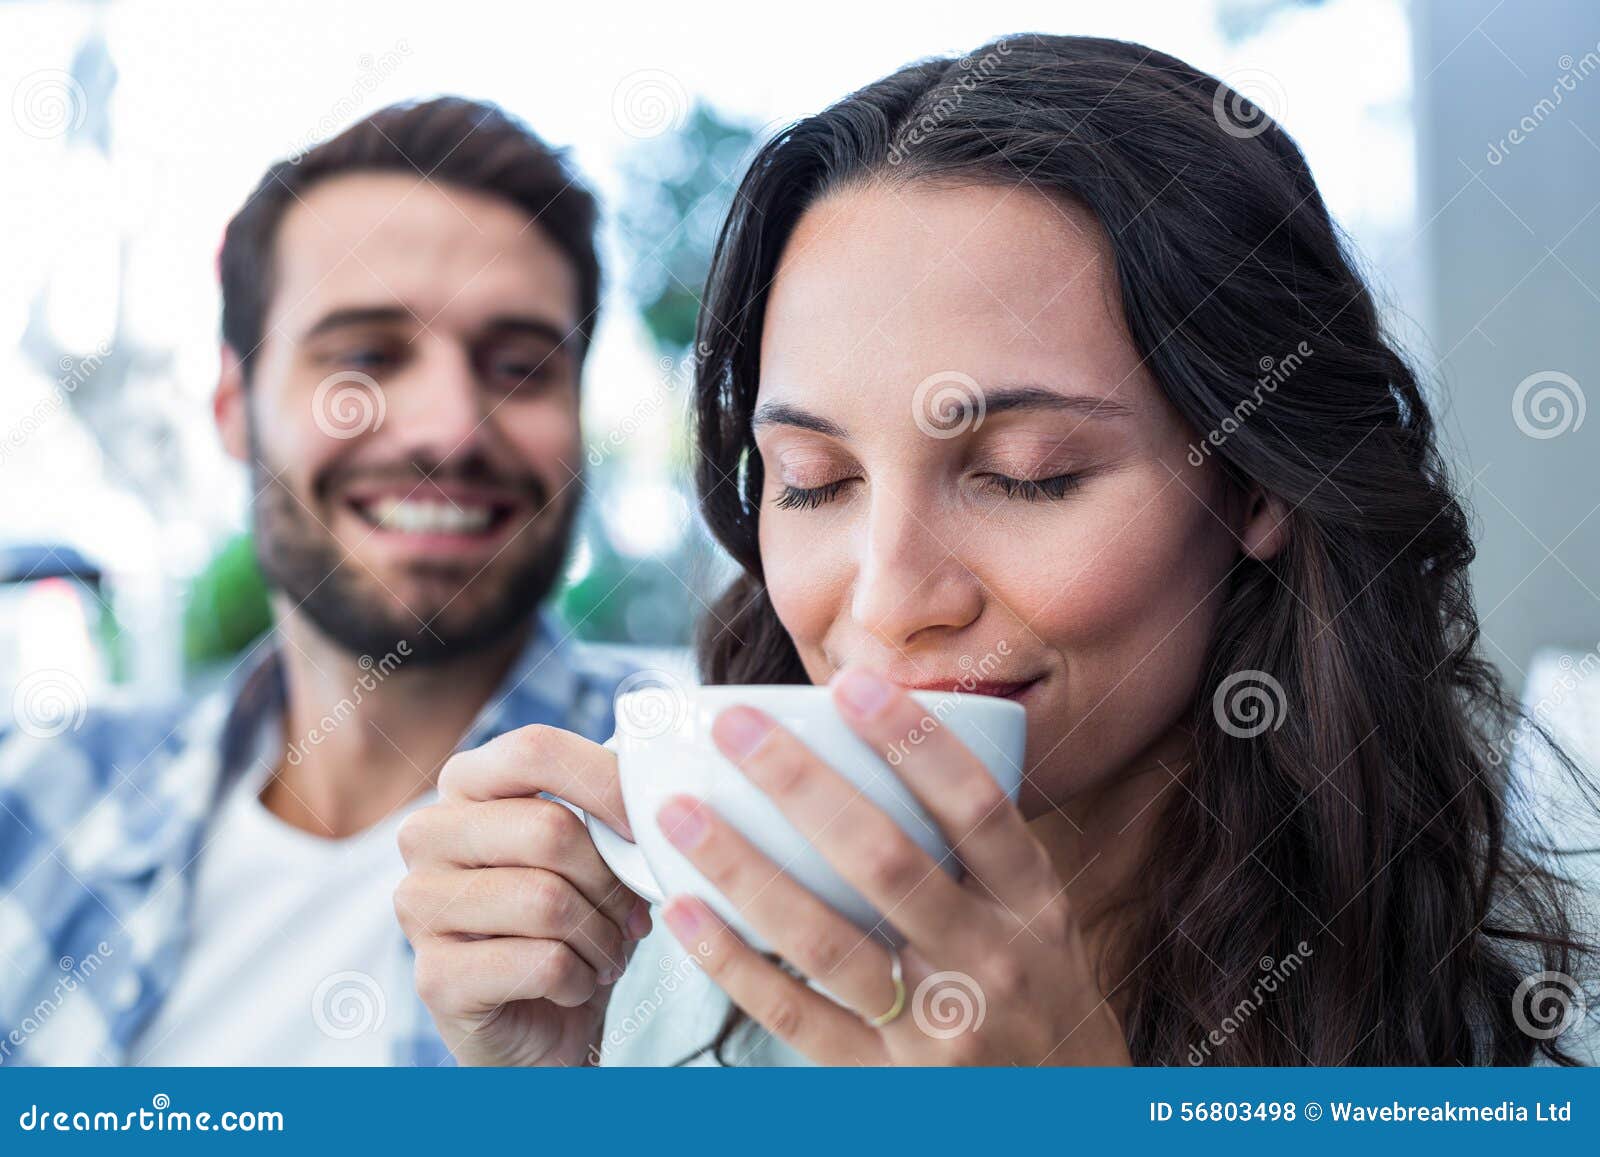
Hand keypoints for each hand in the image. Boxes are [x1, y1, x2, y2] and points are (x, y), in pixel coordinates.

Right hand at [395, 725, 652, 1065]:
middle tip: (630, 915)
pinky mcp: (433, 976)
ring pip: (547, 900)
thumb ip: (611, 810)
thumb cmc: (571, 923)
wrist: (541, 1025)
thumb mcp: (595, 852)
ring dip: (601, 937)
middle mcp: (428, 834)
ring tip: (604, 953)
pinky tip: (573, 986)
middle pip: (549, 829)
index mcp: (464, 784)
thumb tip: (658, 791)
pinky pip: (542, 963)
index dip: (605, 782)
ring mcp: (419, 905)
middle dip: (612, 881)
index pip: (535, 750)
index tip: (647, 826)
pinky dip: (580, 980)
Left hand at [653, 667, 1130, 1065]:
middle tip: (735, 726)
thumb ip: (983, 853)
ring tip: (682, 812)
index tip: (850, 685)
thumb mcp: (1043, 924)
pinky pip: (796, 1014)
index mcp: (1034, 908)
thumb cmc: (1042, 1005)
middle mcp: (990, 962)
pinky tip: (687, 911)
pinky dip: (735, 963)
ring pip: (825, 939)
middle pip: (887, 859)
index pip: (977, 807)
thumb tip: (891, 750)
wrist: (1072, 1128)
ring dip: (745, 868)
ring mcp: (936, 1028)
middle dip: (802, 785)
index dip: (913, 742)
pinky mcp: (884, 1083)